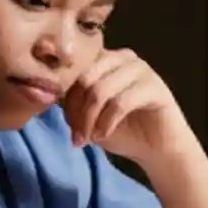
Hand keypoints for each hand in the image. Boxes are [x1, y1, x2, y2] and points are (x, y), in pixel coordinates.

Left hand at [62, 48, 197, 165]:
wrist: (157, 150)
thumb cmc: (122, 131)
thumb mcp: (89, 117)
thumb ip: (72, 103)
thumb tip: (50, 96)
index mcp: (104, 59)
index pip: (74, 70)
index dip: (65, 99)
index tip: (68, 126)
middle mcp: (121, 58)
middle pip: (84, 78)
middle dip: (77, 111)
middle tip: (77, 136)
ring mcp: (140, 69)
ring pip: (100, 89)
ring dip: (90, 119)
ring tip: (89, 138)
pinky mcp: (154, 86)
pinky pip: (120, 102)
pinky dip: (107, 122)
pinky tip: (104, 135)